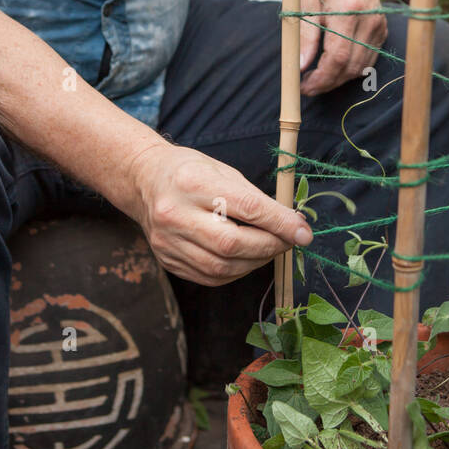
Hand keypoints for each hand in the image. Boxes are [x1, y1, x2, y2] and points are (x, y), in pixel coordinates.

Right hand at [123, 142, 313, 285]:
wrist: (144, 181)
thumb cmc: (190, 171)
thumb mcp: (223, 171)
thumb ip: (256, 199)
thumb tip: (293, 226)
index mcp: (192, 182)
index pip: (246, 207)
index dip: (280, 223)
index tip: (304, 232)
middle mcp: (175, 213)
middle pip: (232, 244)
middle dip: (270, 246)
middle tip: (289, 241)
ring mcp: (167, 241)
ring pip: (221, 267)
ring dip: (255, 262)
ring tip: (270, 249)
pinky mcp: (167, 260)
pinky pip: (209, 277)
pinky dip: (236, 271)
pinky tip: (246, 259)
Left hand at [299, 0, 387, 97]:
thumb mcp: (305, 2)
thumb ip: (304, 37)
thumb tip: (300, 67)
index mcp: (348, 11)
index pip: (338, 57)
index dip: (321, 77)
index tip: (304, 86)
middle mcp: (369, 20)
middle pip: (351, 66)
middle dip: (328, 82)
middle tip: (307, 86)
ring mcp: (379, 24)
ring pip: (362, 66)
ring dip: (339, 78)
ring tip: (317, 77)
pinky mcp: (382, 27)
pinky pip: (369, 57)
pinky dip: (351, 67)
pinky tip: (334, 65)